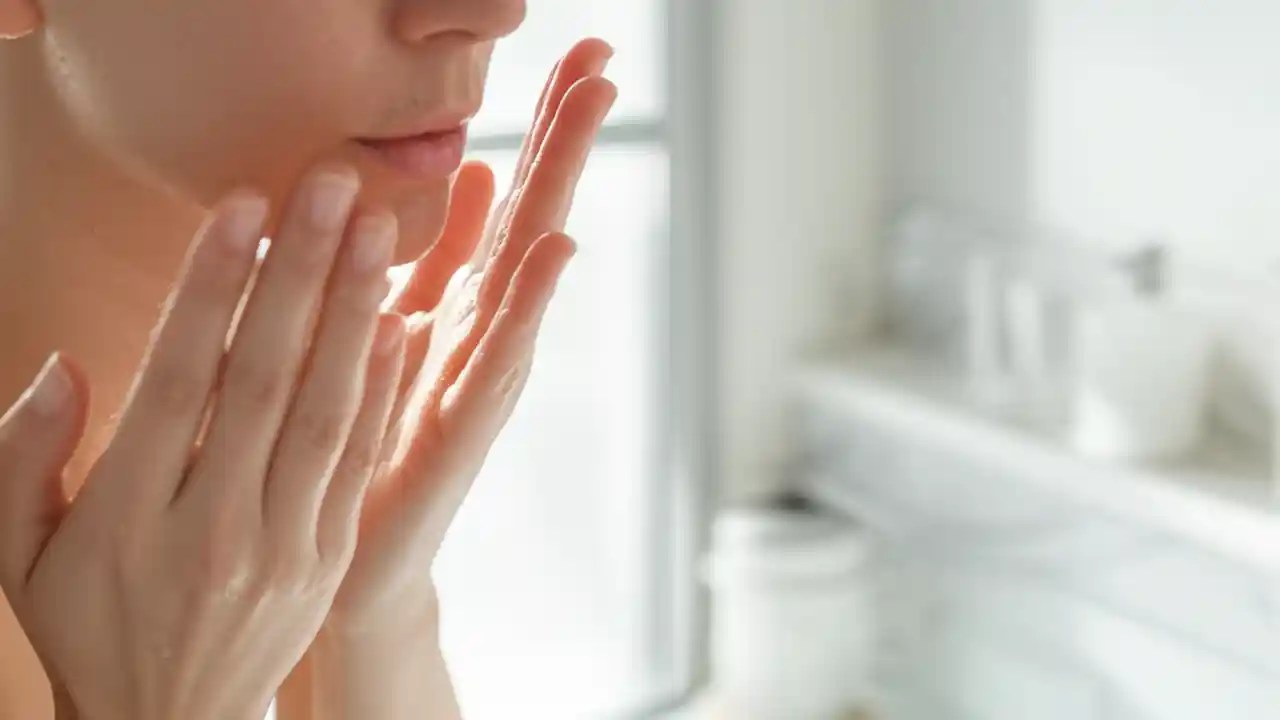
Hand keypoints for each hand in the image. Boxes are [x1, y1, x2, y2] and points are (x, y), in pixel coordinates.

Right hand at [0, 162, 408, 719]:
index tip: (244, 206)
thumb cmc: (88, 624)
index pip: (178, 378)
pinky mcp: (329, 558)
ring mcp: (283, 545)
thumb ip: (24, 457)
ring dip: (354, 316)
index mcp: (129, 515)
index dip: (213, 288)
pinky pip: (358, 463)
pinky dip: (380, 393)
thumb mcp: (17, 552)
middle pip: (264, 380)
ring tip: (378, 234)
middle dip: (302, 275)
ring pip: (325, 415)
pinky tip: (399, 323)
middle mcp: (214, 525)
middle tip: (335, 185)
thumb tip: (65, 369)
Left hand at [320, 37, 616, 633]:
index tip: (584, 54)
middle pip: (532, 214)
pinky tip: (558, 249)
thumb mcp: (408, 324)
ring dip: (559, 186)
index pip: (512, 194)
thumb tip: (469, 165)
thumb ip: (442, 253)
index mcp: (467, 298)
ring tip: (592, 113)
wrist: (357, 552)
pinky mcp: (464, 425)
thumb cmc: (381, 438)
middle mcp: (487, 326)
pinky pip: (500, 355)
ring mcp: (485, 373)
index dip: (543, 125)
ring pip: (529, 267)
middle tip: (603, 60)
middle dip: (564, 134)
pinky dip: (531, 301)